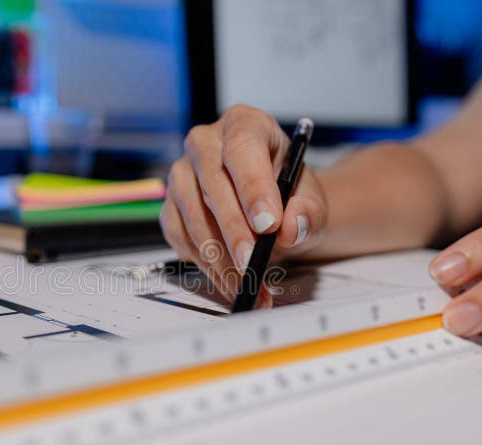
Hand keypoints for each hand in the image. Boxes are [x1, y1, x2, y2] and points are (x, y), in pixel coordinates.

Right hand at [160, 105, 327, 303]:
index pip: (242, 147)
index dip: (253, 187)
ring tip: (248, 284)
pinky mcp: (170, 206)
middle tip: (253, 264)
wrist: (272, 212)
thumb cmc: (288, 196)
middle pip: (213, 183)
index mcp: (244, 124)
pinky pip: (180, 237)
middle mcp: (204, 143)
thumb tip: (291, 227)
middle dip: (234, 231)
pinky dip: (205, 265)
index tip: (268, 225)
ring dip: (219, 258)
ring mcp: (181, 174)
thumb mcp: (311, 201)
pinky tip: (229, 281)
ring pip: (192, 216)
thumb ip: (309, 212)